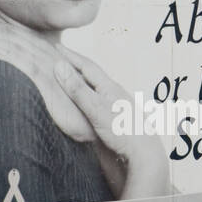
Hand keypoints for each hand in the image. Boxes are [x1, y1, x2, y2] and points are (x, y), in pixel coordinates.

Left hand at [0, 16, 94, 141]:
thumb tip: (39, 68)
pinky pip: (27, 67)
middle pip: (22, 40)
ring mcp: (51, 71)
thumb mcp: (63, 88)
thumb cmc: (78, 108)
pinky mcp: (50, 85)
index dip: (9, 32)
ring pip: (21, 50)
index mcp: (54, 59)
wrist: (95, 121)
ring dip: (0, 41)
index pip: (28, 40)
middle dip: (0, 32)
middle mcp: (52, 61)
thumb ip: (51, 76)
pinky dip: (11, 57)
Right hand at [54, 53, 170, 200]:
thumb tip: (59, 66)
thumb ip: (77, 89)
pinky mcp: (117, 119)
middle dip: (77, 65)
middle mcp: (115, 93)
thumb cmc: (122, 131)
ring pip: (96, 87)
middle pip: (92, 74)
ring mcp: (118, 105)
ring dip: (82, 80)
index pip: (87, 66)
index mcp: (110, 87)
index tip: (57, 46)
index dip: (71, 56)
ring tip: (71, 77)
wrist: (144, 155)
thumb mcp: (95, 108)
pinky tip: (86, 102)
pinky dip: (87, 95)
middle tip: (62, 56)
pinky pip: (98, 100)